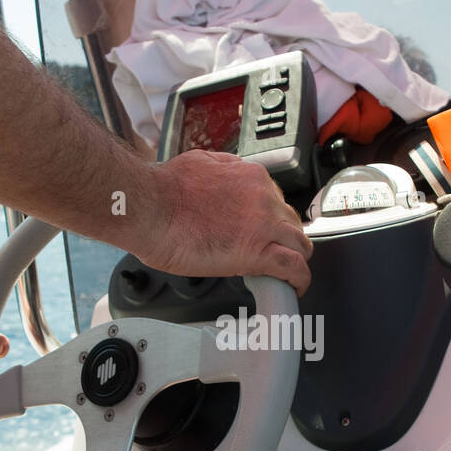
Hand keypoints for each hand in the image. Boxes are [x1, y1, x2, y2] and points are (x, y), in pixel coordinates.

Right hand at [138, 151, 312, 294]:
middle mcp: (263, 197)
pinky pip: (294, 268)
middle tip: (271, 254)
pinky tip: (294, 288)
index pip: (276, 201)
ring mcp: (264, 225)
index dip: (272, 221)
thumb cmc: (164, 191)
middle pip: (291, 223)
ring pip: (299, 245)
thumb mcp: (202, 163)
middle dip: (284, 239)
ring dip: (294, 259)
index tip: (264, 232)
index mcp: (251, 177)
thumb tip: (227, 181)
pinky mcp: (258, 252)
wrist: (150, 207)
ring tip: (284, 274)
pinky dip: (298, 280)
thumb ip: (223, 171)